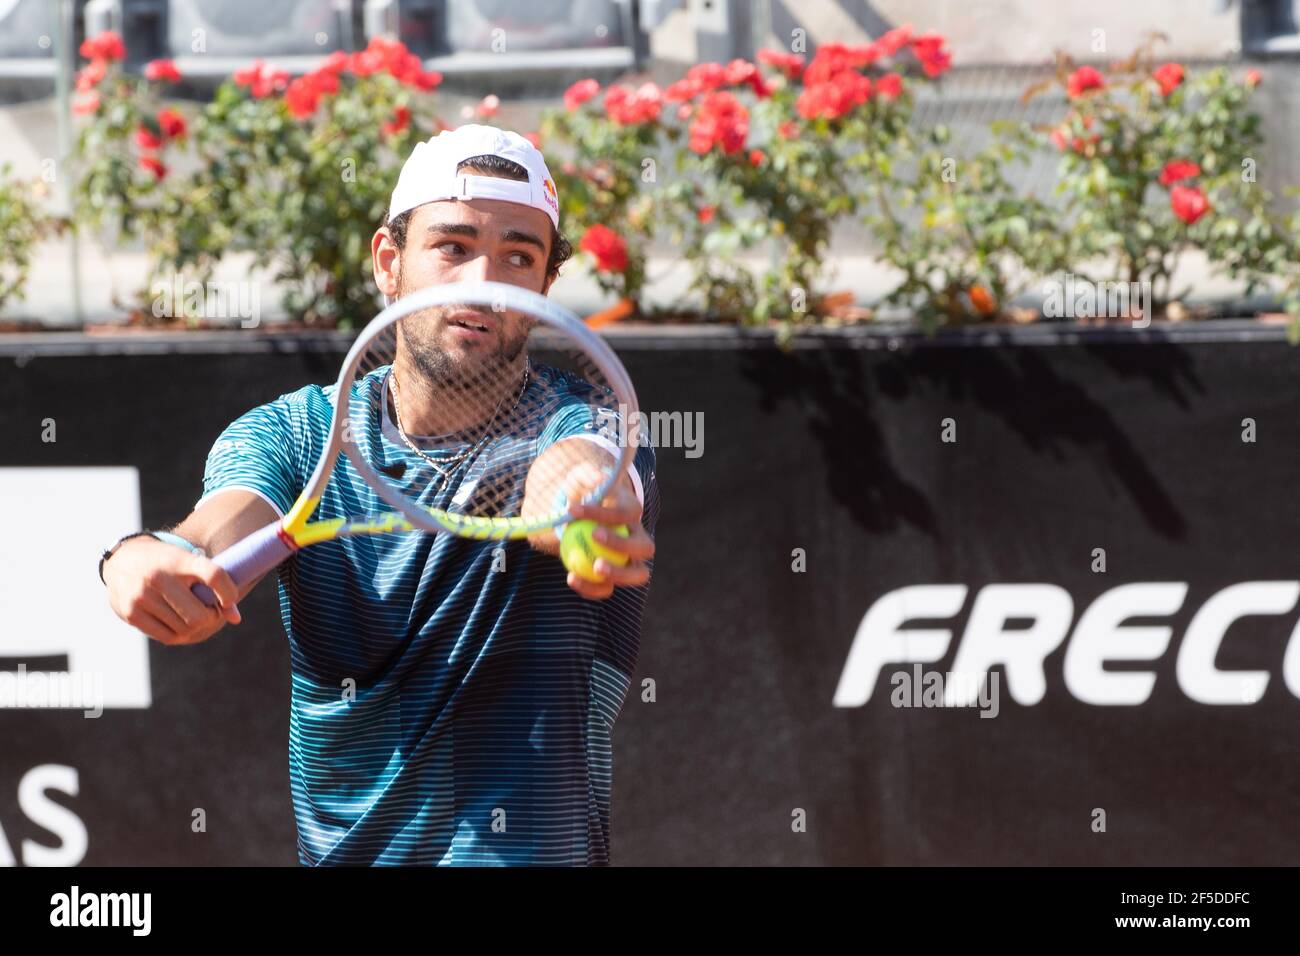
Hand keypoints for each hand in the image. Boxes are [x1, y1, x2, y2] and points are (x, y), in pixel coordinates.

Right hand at [104, 537, 241, 644]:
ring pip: (185, 629)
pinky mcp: (131, 614)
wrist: (122, 559)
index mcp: (178, 560)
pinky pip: (168, 637)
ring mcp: (142, 597)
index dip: (228, 592)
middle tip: (211, 611)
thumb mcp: (190, 562)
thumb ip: (215, 585)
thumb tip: (235, 619)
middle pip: (199, 615)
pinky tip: (181, 623)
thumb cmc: (168, 562)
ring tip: (195, 615)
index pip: (213, 575)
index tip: (230, 600)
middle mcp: (158, 577)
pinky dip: (181, 634)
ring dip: (196, 627)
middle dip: (211, 617)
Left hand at [563, 468, 654, 600]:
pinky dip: (592, 586)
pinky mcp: (615, 577)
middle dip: (623, 545)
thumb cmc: (583, 494)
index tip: (572, 509)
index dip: (603, 513)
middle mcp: (639, 538)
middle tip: (594, 537)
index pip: (627, 513)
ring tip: (593, 568)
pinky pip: (610, 587)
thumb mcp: (582, 478)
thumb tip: (595, 479)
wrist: (580, 515)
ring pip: (637, 573)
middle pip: (644, 546)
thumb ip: (587, 475)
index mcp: (633, 511)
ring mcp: (631, 561)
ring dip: (618, 574)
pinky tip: (571, 578)